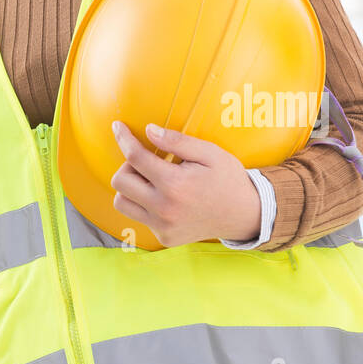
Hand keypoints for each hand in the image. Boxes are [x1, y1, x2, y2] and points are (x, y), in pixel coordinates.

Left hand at [110, 121, 261, 246]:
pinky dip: (143, 203)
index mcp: (176, 185)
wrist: (245, 215)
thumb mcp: (209, 152)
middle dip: (128, 165)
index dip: (123, 138)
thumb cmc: (227, 178)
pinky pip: (138, 216)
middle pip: (120, 181)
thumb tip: (148, 130)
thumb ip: (177, 141)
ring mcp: (163, 226)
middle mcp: (165, 209)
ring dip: (130, 186)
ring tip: (151, 179)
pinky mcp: (164, 237)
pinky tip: (163, 196)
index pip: (135, 158)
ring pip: (122, 202)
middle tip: (147, 160)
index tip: (118, 126)